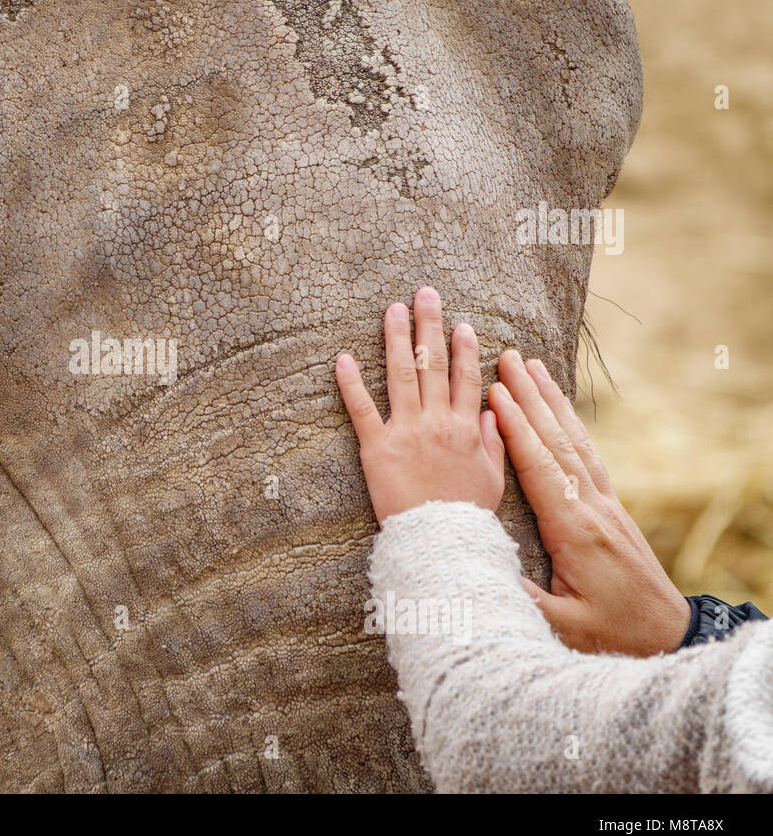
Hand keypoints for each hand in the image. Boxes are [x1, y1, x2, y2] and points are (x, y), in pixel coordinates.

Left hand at [335, 286, 504, 525]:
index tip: (462, 324)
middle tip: (425, 294)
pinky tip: (342, 359)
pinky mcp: (376, 448)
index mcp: (465, 428)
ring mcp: (406, 432)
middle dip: (429, 326)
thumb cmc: (466, 515)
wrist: (440, 542)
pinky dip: (351, 384)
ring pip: (402, 375)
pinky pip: (362, 410)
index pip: (465, 378)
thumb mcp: (493, 478)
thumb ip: (493, 442)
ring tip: (392, 309)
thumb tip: (491, 411)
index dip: (464, 348)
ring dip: (396, 339)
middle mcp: (437, 422)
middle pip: (434, 364)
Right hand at [488, 351, 691, 654]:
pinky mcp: (612, 509)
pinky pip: (587, 455)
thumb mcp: (559, 629)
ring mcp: (606, 505)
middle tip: (508, 357)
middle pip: (558, 441)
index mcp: (575, 532)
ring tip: (532, 366)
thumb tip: (472, 570)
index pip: (541, 469)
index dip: (517, 430)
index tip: (494, 394)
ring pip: (575, 441)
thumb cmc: (609, 635)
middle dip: (531, 396)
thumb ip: (517, 600)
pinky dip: (570, 424)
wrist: (668, 637)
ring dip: (551, 400)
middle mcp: (593, 508)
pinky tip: (559, 408)